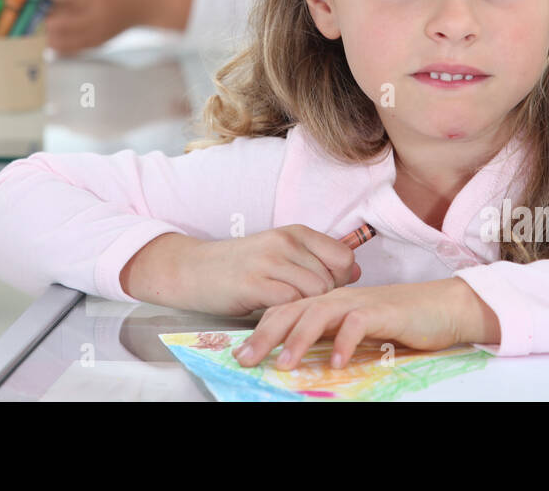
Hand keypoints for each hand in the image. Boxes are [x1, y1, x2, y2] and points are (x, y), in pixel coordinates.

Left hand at [42, 0, 141, 53]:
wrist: (149, 2)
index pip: (58, 3)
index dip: (41, 0)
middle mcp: (96, 18)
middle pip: (53, 25)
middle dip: (39, 17)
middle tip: (34, 8)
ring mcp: (96, 34)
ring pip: (57, 41)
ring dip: (45, 32)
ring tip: (42, 19)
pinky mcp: (97, 43)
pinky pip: (67, 49)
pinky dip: (55, 41)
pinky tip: (53, 30)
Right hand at [125, 225, 362, 315]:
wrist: (192, 270)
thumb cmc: (239, 266)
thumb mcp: (279, 253)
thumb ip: (315, 261)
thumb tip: (356, 272)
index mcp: (295, 233)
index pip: (343, 257)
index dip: (342, 280)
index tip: (325, 291)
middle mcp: (285, 243)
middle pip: (331, 280)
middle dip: (323, 300)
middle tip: (303, 308)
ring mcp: (269, 262)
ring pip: (314, 293)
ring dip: (306, 310)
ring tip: (290, 313)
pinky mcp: (254, 284)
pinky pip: (290, 304)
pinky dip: (289, 316)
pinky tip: (277, 317)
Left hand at [232, 278, 498, 369]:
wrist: (441, 307)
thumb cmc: (398, 321)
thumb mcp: (354, 330)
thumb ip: (328, 337)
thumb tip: (299, 357)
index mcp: (326, 301)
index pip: (285, 311)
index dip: (259, 330)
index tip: (239, 354)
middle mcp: (336, 298)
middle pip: (292, 311)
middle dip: (265, 336)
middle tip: (245, 359)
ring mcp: (358, 303)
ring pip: (318, 315)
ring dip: (298, 340)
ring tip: (283, 364)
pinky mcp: (381, 311)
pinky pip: (356, 324)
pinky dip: (343, 343)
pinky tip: (334, 362)